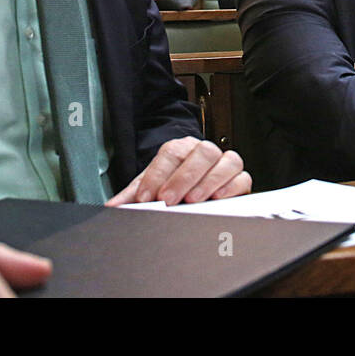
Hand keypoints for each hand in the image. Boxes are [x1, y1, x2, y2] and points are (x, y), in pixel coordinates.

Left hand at [107, 137, 250, 205]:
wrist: (187, 188)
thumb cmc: (169, 185)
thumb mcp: (148, 188)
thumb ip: (131, 196)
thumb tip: (112, 207)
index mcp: (180, 148)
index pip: (171, 153)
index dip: (158, 174)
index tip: (148, 196)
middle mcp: (204, 151)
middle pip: (202, 152)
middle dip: (184, 177)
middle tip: (169, 199)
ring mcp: (224, 163)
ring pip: (227, 160)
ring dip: (208, 181)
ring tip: (193, 200)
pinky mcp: (239, 179)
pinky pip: (243, 178)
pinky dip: (232, 187)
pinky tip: (218, 198)